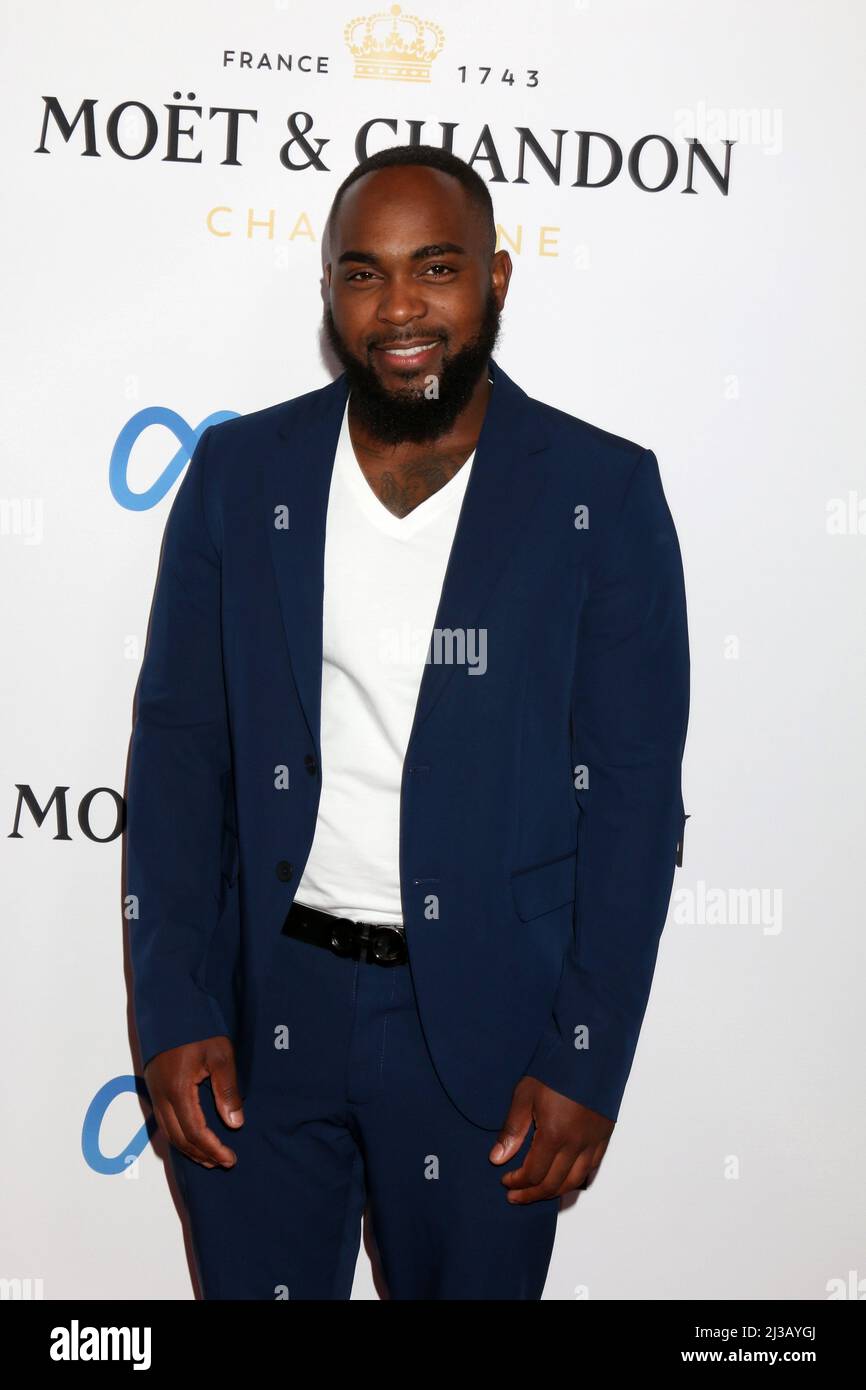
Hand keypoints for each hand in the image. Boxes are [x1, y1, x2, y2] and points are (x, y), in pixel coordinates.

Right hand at [144, 1036, 243, 1168]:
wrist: (172, 1008)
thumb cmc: (199, 1029)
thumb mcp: (221, 1055)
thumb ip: (227, 1091)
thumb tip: (235, 1124)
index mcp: (177, 1090)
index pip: (195, 1132)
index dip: (213, 1149)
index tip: (230, 1159)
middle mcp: (161, 1096)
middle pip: (179, 1138)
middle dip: (201, 1154)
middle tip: (224, 1162)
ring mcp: (155, 1092)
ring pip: (169, 1133)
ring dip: (189, 1148)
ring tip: (210, 1157)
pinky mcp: (154, 1087)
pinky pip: (163, 1122)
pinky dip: (179, 1136)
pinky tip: (192, 1138)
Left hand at [489, 1076, 613, 1202]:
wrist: (589, 1051)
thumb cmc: (556, 1069)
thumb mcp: (525, 1095)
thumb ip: (512, 1130)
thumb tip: (497, 1159)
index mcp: (554, 1134)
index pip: (534, 1173)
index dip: (517, 1182)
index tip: (505, 1181)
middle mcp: (576, 1144)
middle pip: (554, 1183)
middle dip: (532, 1193)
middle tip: (515, 1195)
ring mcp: (593, 1142)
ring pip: (574, 1181)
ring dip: (554, 1192)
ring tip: (537, 1193)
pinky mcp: (604, 1136)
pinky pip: (591, 1169)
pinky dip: (576, 1180)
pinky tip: (564, 1181)